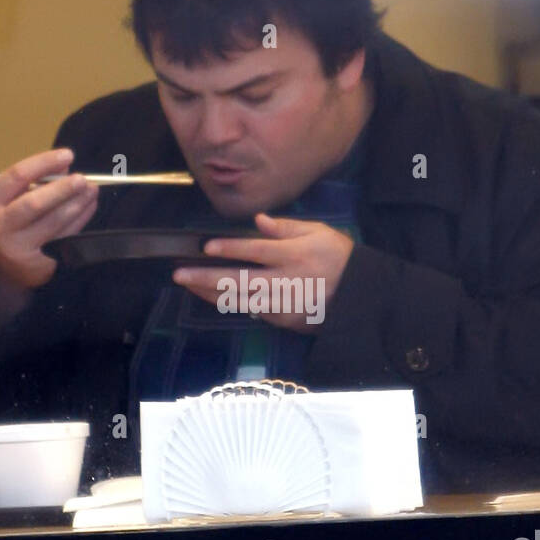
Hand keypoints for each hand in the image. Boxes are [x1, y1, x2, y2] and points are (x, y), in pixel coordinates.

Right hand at [0, 147, 99, 289]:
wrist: (7, 269)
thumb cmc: (12, 224)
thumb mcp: (13, 201)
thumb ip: (35, 182)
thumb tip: (65, 166)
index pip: (17, 177)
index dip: (44, 163)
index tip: (67, 155)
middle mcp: (1, 227)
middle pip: (34, 203)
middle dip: (62, 189)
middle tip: (82, 178)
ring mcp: (19, 249)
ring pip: (54, 222)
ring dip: (77, 203)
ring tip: (91, 190)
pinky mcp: (39, 264)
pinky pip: (65, 237)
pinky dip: (81, 219)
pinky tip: (89, 206)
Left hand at [172, 213, 354, 331]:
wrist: (360, 295)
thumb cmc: (338, 256)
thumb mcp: (319, 232)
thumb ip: (287, 227)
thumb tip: (258, 220)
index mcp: (293, 255)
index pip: (255, 251)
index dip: (230, 248)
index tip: (205, 247)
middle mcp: (284, 280)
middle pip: (239, 280)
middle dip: (206, 277)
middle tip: (179, 274)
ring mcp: (282, 303)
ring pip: (240, 300)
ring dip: (211, 293)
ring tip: (188, 285)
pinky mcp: (283, 320)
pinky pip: (251, 312)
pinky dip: (231, 304)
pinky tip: (212, 297)